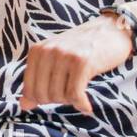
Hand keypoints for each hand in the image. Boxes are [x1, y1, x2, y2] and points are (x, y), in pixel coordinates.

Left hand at [18, 14, 133, 115]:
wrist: (112, 29)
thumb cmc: (82, 47)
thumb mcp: (56, 59)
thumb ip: (38, 80)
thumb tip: (24, 106)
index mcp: (37, 50)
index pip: (29, 88)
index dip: (41, 99)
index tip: (56, 97)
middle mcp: (48, 51)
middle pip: (42, 94)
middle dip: (56, 101)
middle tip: (70, 95)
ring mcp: (65, 56)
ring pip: (58, 95)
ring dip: (70, 101)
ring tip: (79, 93)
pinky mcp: (82, 62)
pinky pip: (75, 94)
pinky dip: (81, 104)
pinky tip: (86, 106)